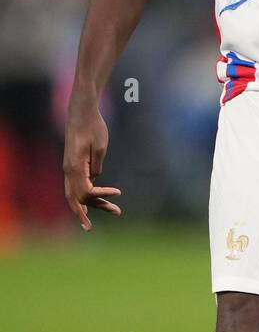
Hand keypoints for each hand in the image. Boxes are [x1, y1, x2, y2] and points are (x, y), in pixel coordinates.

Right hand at [63, 103, 121, 230]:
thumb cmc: (93, 127)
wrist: (81, 112)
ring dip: (88, 206)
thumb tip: (95, 180)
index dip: (101, 196)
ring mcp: (68, 168)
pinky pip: (74, 187)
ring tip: (108, 212)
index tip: (117, 193)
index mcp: (75, 167)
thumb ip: (97, 166)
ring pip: (73, 195)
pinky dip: (81, 199)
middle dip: (89, 212)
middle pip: (76, 199)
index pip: (86, 192)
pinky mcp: (72, 165)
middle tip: (106, 220)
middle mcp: (68, 170)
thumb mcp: (99, 146)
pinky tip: (90, 206)